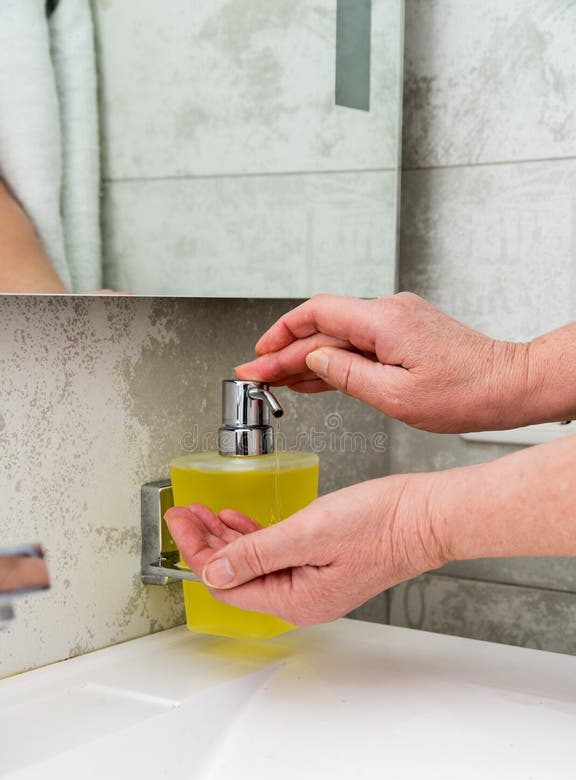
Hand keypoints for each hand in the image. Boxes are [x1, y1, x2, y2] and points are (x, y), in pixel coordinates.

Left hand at [164, 474, 445, 626]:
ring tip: (203, 513)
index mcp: (295, 600)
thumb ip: (255, 554)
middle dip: (205, 543)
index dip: (196, 551)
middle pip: (236, 575)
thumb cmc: (380, 524)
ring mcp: (312, 583)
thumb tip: (211, 572)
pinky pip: (275, 555)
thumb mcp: (307, 534)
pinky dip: (252, 536)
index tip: (180, 521)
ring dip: (226, 538)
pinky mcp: (321, 564)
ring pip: (253, 563)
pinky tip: (238, 520)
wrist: (426, 516)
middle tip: (184, 513)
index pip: (226, 582)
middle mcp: (301, 599)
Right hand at [235, 292, 531, 432]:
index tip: (260, 353)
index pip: (317, 314)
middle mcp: (390, 312)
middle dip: (287, 353)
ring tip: (278, 381)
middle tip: (258, 376)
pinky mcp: (405, 334)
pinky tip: (313, 377)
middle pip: (323, 328)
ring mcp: (398, 322)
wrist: (507, 386)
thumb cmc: (465, 393)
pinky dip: (334, 361)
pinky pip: (358, 344)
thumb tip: (314, 361)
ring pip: (339, 337)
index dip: (282, 332)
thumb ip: (347, 375)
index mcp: (384, 322)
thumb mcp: (395, 396)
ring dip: (307, 359)